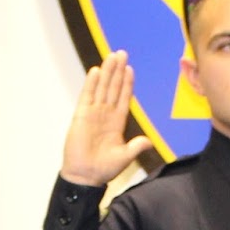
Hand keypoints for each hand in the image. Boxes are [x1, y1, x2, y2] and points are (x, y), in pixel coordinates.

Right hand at [60, 49, 149, 186]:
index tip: (130, 68)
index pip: (123, 97)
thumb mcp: (124, 157)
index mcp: (117, 122)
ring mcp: (93, 114)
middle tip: (122, 53)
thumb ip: (136, 147)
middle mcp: (105, 115)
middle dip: (117, 70)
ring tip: (112, 56)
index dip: (127, 83)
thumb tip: (148, 142)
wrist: (85, 176)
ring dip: (107, 72)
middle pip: (113, 87)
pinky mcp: (81, 116)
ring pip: (102, 88)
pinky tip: (96, 71)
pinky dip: (91, 84)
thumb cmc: (103, 169)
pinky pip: (87, 96)